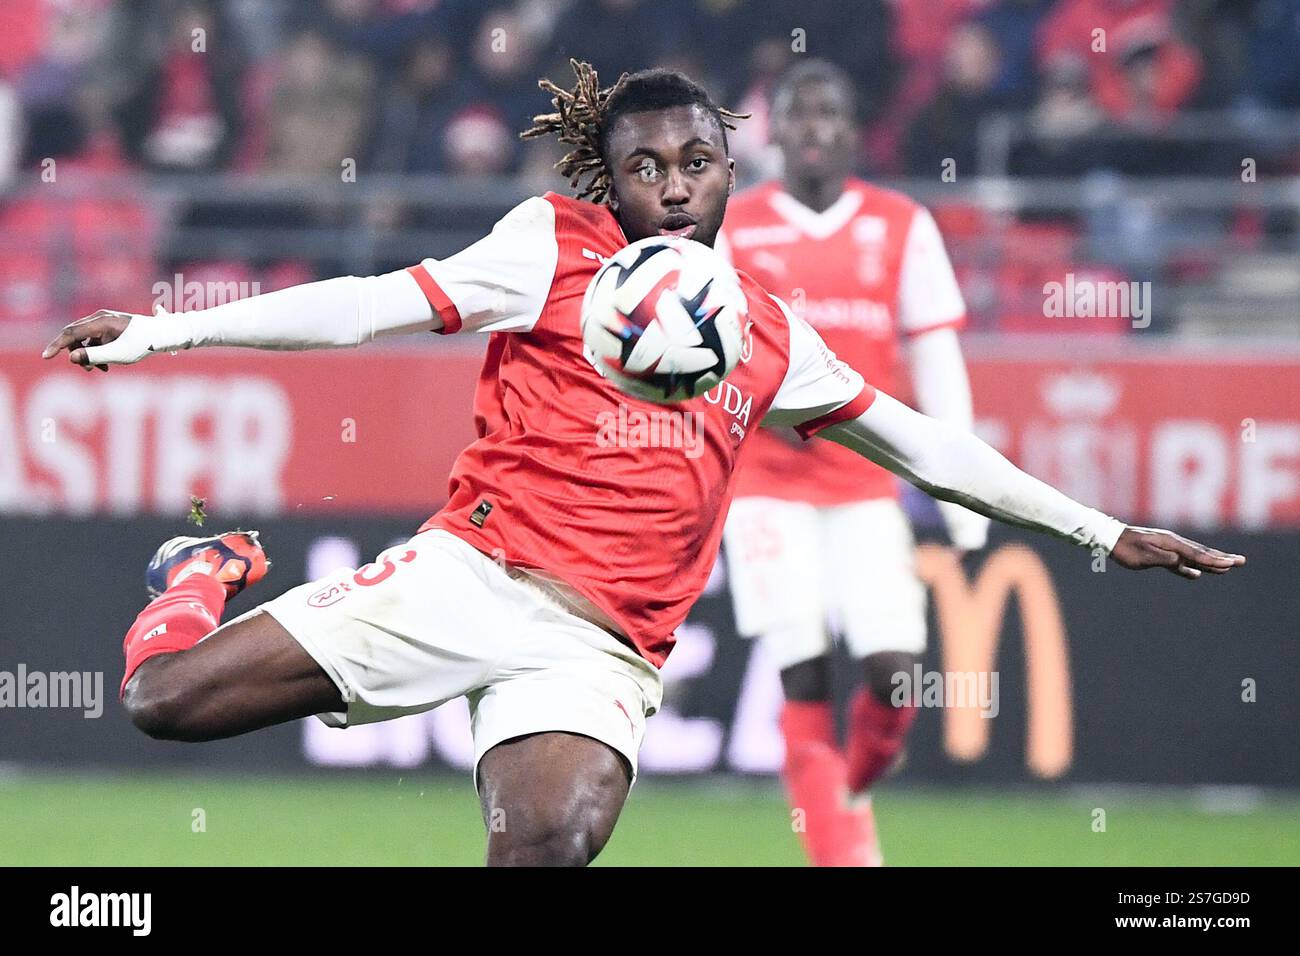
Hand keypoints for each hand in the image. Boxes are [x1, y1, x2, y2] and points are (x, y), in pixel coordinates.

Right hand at [42, 309, 147, 369]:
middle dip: (78, 354)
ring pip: (83, 340)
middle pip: (74, 336)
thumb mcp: (119, 354)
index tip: (45, 357)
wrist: (163, 335)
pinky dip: (96, 354)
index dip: (56, 345)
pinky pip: (93, 342)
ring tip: (102, 369)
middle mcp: (99, 318)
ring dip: (88, 356)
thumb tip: (71, 357)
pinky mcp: (107, 329)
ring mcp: (103, 323)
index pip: (71, 332)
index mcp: (101, 321)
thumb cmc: (144, 344)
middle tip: (90, 369)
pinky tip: (106, 366)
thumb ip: (94, 356)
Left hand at [1109, 526, 1244, 578]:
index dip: (1215, 561)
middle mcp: (1173, 544)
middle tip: (1241, 561)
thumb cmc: (1125, 548)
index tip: (1231, 565)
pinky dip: (1190, 569)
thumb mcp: (1144, 556)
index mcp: (1171, 543)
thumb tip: (1181, 562)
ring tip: (1227, 567)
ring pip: (1193, 557)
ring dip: (1210, 562)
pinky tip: (1196, 575)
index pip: (1197, 554)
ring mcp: (1167, 548)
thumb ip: (1163, 559)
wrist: (1109, 538)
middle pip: (1201, 553)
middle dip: (1221, 558)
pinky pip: (1179, 563)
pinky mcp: (1160, 554)